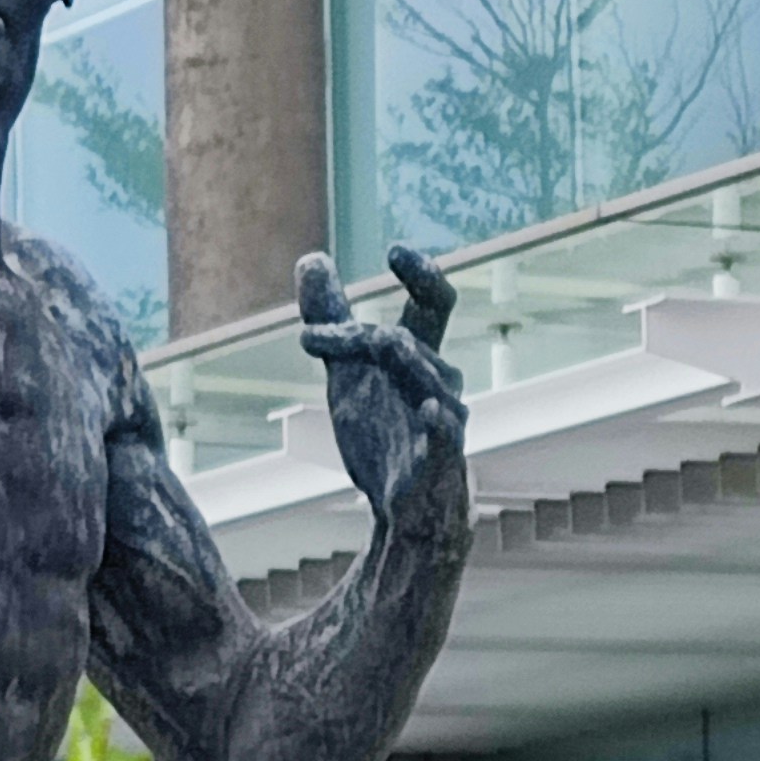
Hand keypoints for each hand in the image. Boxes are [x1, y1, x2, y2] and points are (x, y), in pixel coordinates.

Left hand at [302, 246, 468, 554]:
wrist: (404, 510)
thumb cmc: (385, 435)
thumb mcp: (348, 370)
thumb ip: (331, 317)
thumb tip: (311, 257)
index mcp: (418, 358)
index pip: (432, 305)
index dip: (421, 275)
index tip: (394, 250)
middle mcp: (437, 383)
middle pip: (408, 342)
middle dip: (363, 333)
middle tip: (311, 336)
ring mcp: (443, 423)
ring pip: (431, 382)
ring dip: (394, 363)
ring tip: (355, 347)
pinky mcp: (440, 465)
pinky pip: (447, 439)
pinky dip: (440, 424)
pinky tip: (428, 411)